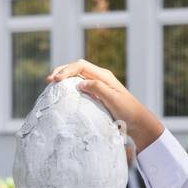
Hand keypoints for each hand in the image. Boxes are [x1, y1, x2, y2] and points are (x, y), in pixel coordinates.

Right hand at [47, 59, 163, 166]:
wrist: (138, 122)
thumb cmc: (128, 111)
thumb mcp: (113, 99)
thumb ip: (98, 89)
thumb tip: (80, 83)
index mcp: (103, 76)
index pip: (80, 66)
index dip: (66, 70)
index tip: (56, 80)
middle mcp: (100, 77)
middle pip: (76, 68)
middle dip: (62, 71)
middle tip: (49, 80)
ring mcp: (98, 85)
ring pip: (76, 76)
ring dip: (64, 78)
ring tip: (51, 84)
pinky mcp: (96, 94)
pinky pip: (79, 85)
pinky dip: (69, 86)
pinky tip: (62, 92)